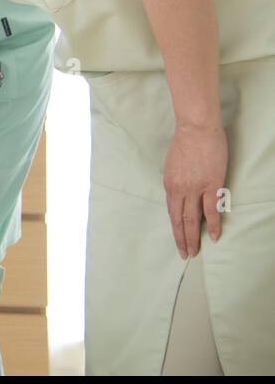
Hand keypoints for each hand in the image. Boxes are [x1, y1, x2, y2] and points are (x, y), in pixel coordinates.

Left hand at [164, 121, 227, 257]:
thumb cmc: (185, 143)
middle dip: (181, 239)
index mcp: (169, 185)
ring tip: (195, 251)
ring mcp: (194, 189)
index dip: (175, 228)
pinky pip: (211, 210)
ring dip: (193, 237)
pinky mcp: (211, 185)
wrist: (196, 129)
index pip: (172, 212)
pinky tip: (213, 236)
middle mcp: (179, 190)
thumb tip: (181, 192)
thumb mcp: (173, 165)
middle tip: (185, 254)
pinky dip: (212, 225)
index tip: (178, 241)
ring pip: (192, 219)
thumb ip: (176, 181)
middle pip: (179, 220)